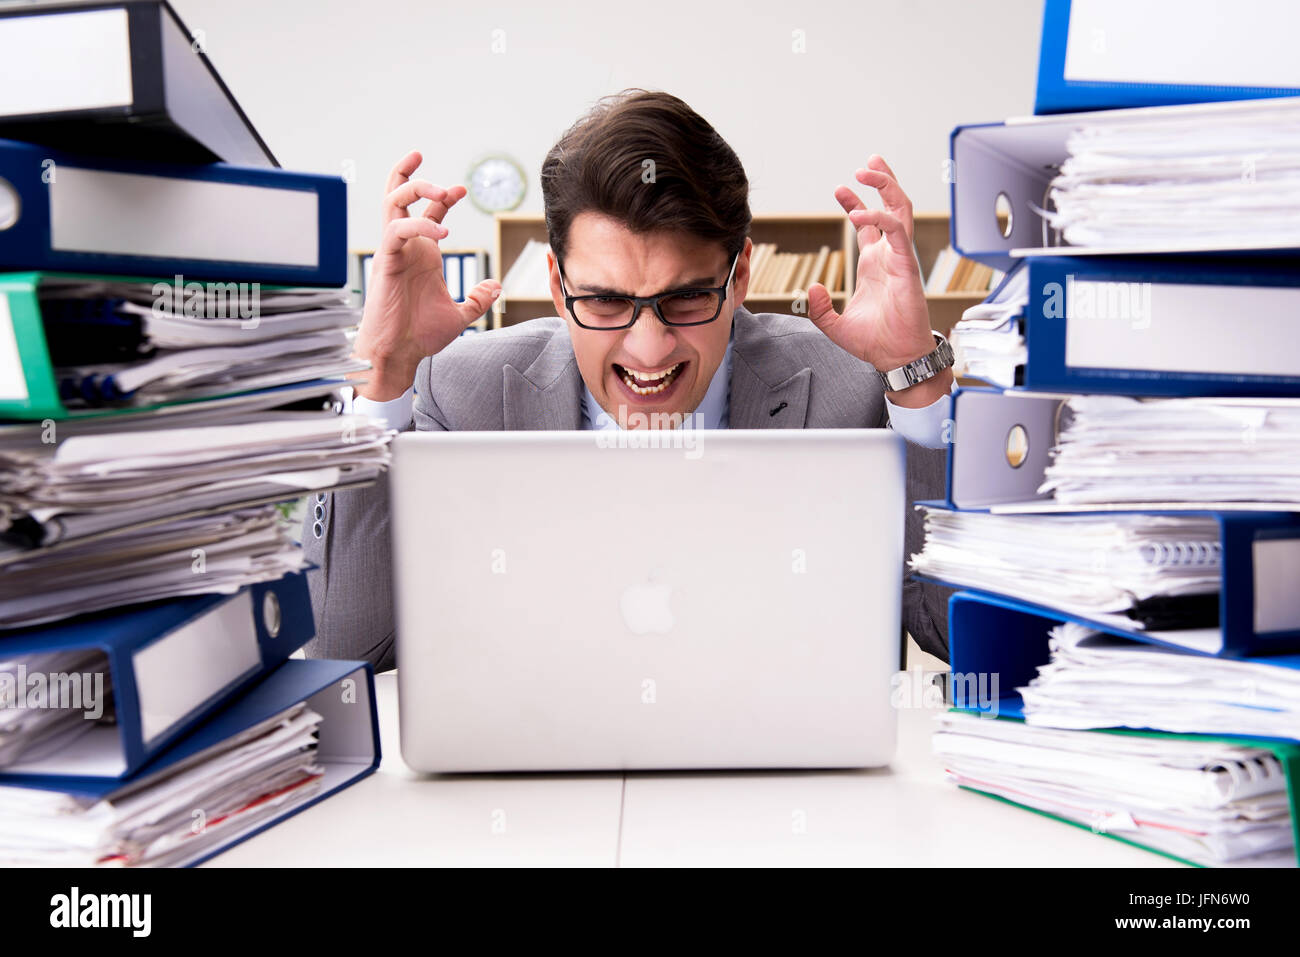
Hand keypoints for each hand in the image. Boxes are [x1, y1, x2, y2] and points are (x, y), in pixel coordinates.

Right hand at [351, 150, 501, 400]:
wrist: (399, 355)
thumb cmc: (420, 336)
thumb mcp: (459, 316)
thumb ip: (477, 300)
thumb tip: (496, 286)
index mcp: (423, 254)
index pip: (429, 213)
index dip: (444, 197)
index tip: (462, 189)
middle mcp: (407, 247)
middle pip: (397, 197)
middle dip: (410, 174)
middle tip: (427, 162)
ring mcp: (394, 252)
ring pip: (391, 203)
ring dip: (414, 188)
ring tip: (443, 192)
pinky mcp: (385, 262)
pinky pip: (396, 230)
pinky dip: (418, 225)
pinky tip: (441, 232)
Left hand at [807, 155, 950, 406]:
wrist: (897, 359)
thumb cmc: (876, 343)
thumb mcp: (835, 326)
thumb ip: (818, 308)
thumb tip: (810, 288)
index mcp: (875, 264)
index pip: (868, 224)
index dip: (855, 202)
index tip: (840, 187)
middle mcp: (889, 256)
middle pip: (891, 207)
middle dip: (881, 181)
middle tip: (867, 163)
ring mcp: (900, 259)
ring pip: (901, 210)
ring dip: (887, 186)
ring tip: (868, 170)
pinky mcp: (907, 267)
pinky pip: (897, 233)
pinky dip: (880, 218)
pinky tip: (857, 215)